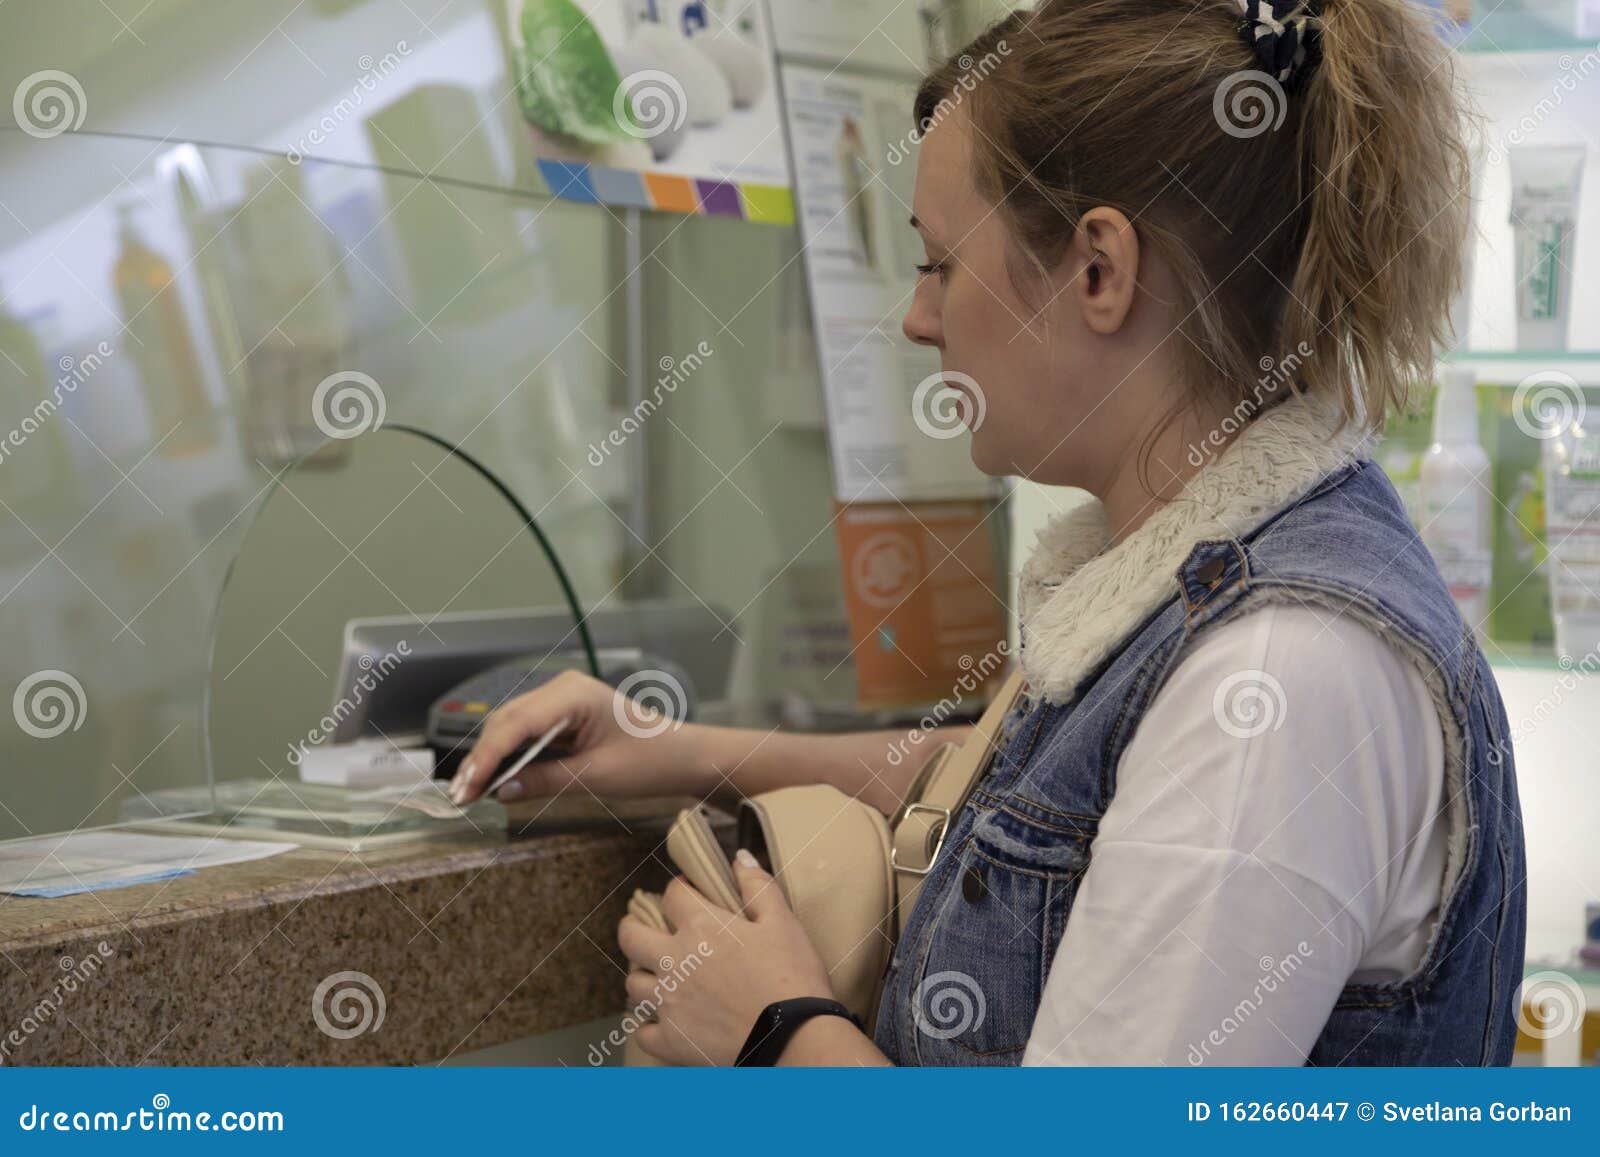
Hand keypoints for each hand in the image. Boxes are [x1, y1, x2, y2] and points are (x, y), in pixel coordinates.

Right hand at [448, 670, 704, 804]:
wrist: (685, 756)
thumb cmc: (652, 761)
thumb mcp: (597, 777)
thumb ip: (546, 780)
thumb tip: (500, 791)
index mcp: (573, 693)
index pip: (515, 724)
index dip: (486, 758)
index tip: (466, 790)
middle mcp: (563, 688)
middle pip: (506, 721)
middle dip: (482, 759)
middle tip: (461, 797)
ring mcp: (562, 699)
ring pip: (511, 726)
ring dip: (491, 758)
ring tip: (470, 792)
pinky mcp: (564, 714)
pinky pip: (527, 732)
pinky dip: (510, 755)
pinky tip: (496, 779)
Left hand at [616, 851, 835, 1064]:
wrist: (793, 1039)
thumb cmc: (793, 977)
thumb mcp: (783, 922)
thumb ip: (758, 886)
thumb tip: (740, 857)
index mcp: (701, 928)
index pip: (673, 895)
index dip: (679, 889)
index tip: (687, 892)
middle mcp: (675, 962)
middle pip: (631, 937)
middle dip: (633, 927)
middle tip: (645, 928)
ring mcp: (669, 1004)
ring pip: (632, 985)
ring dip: (642, 977)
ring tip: (656, 977)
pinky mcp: (672, 1041)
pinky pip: (643, 1033)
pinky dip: (650, 1027)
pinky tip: (662, 1023)